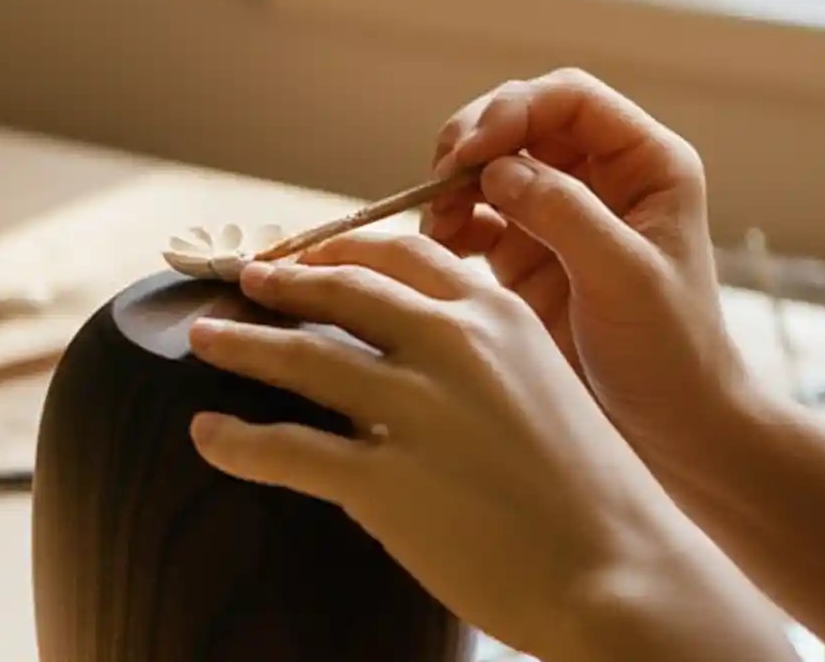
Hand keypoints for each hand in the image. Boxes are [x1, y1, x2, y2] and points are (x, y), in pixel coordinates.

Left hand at [186, 233, 793, 660]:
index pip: (400, 257)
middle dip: (281, 283)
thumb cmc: (592, 490)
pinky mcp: (383, 480)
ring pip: (300, 358)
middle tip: (244, 282)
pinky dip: (237, 440)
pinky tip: (207, 435)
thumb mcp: (545, 387)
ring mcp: (413, 410)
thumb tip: (415, 358)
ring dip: (240, 345)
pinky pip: (287, 449)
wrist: (622, 572)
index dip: (340, 251)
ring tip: (202, 339)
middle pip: (339, 292)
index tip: (306, 257)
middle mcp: (449, 345)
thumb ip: (482, 358)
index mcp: (494, 315)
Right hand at [425, 68, 751, 462]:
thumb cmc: (669, 352)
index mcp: (645, 165)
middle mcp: (600, 180)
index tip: (472, 150)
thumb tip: (498, 170)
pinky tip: (437, 247)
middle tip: (439, 180)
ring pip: (490, 169)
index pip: (570, 100)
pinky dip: (447, 225)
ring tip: (436, 222)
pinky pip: (473, 220)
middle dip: (473, 143)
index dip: (514, 109)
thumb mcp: (624, 276)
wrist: (668, 430)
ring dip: (453, 184)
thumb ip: (563, 213)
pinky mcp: (524, 258)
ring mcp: (558, 218)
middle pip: (520, 123)